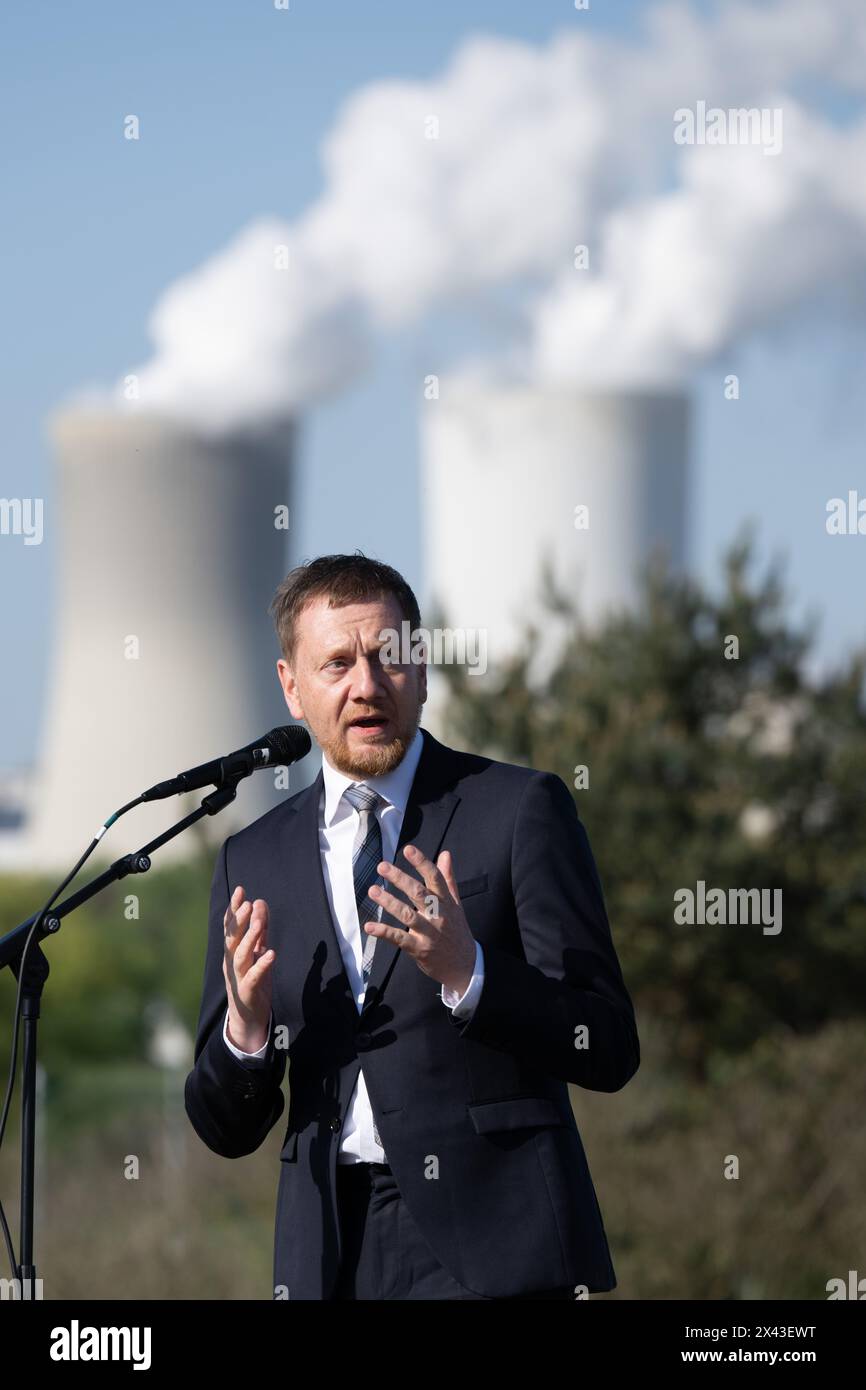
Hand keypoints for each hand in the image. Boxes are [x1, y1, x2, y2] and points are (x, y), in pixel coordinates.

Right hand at [223, 885, 274, 1051]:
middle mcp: (231, 963)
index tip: (240, 890)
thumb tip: (259, 902)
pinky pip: (252, 977)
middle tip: (248, 903)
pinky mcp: (246, 992)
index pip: (230, 927)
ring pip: (240, 956)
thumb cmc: (252, 981)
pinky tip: (271, 954)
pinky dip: (261, 965)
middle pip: (231, 939)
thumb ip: (259, 929)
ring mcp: (237, 978)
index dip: (234, 909)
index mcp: (231, 952)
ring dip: (249, 939)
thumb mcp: (256, 952)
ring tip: (259, 924)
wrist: (247, 1019)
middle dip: (239, 921)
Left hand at [367, 846, 475, 996]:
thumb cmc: (457, 931)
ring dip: (389, 902)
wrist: (465, 966)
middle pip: (419, 893)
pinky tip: (370, 925)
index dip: (422, 863)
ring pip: (407, 915)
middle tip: (382, 866)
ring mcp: (429, 933)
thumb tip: (445, 854)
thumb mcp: (456, 904)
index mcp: (447, 902)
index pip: (435, 878)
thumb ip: (448, 879)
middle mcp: (439, 916)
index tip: (408, 849)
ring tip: (373, 890)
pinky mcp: (419, 949)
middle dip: (400, 879)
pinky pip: (399, 939)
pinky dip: (384, 932)